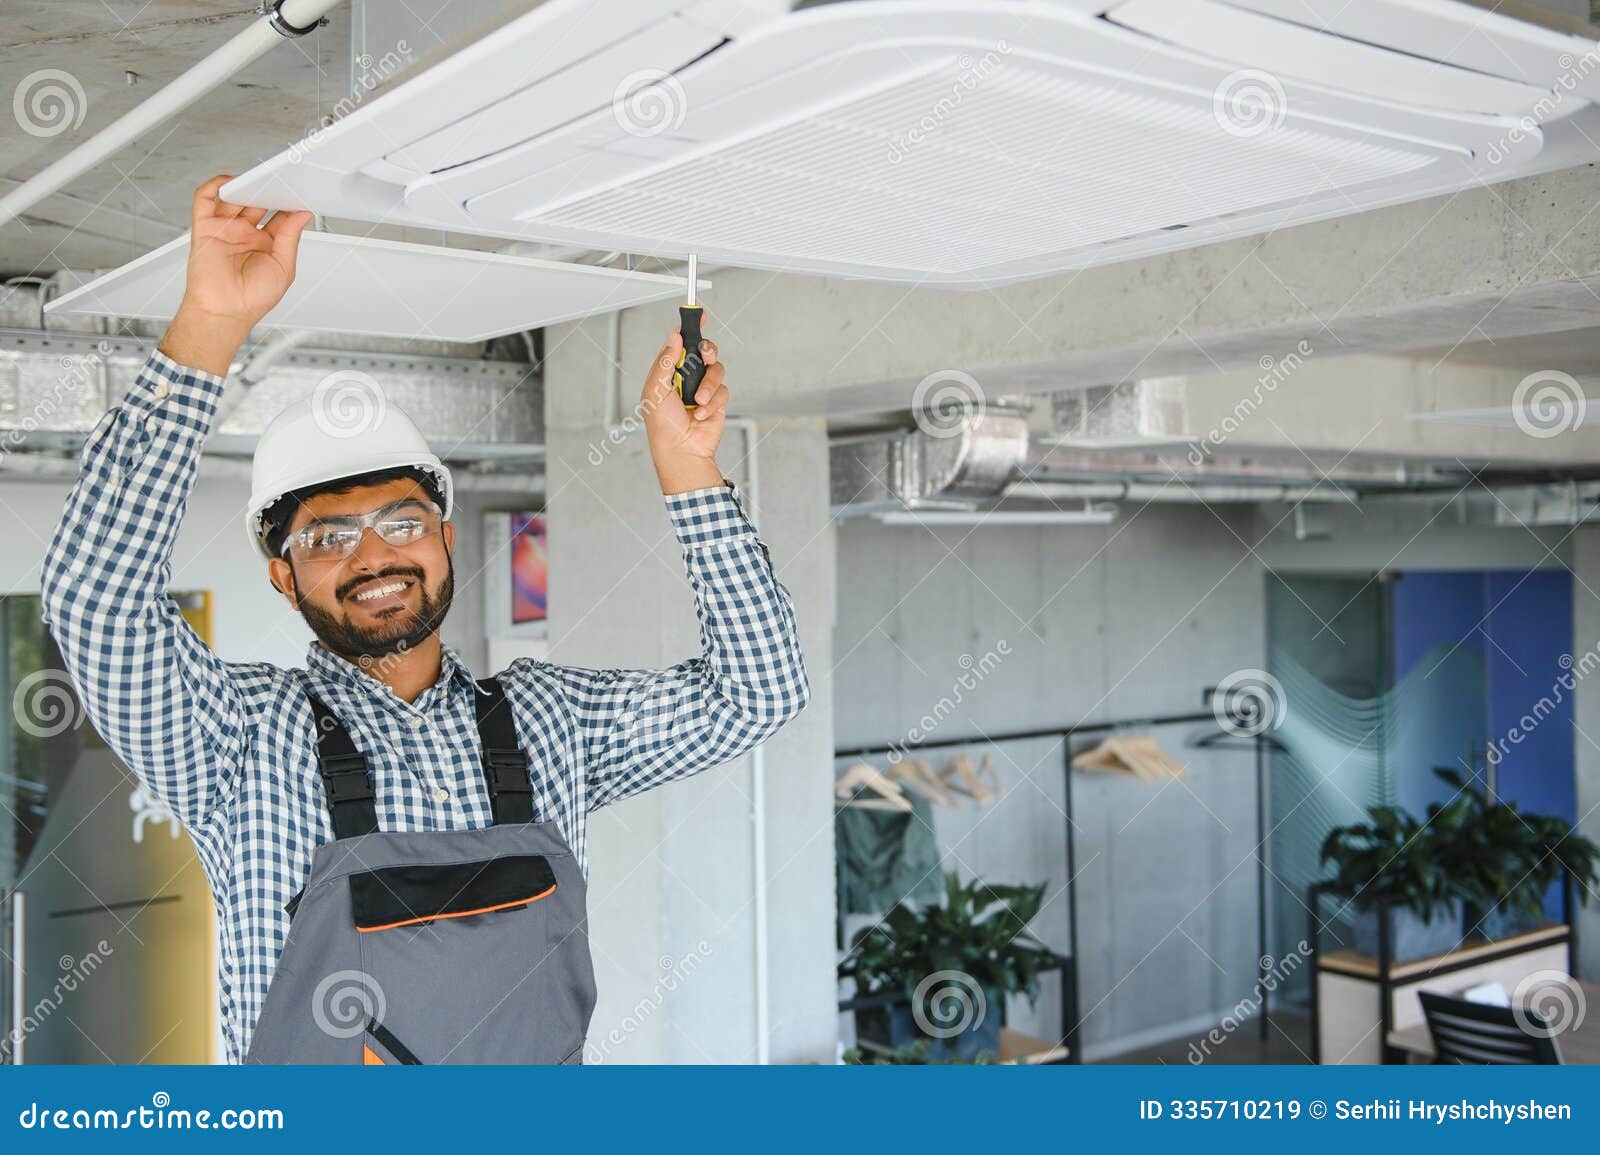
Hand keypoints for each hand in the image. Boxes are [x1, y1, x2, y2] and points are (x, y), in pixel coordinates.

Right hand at [157, 175, 311, 376]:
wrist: (225, 312)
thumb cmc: (253, 298)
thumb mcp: (284, 266)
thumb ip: (290, 237)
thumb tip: (302, 214)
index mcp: (267, 244)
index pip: (279, 215)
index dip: (289, 203)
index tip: (301, 192)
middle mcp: (246, 235)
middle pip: (258, 201)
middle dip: (270, 189)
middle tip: (282, 179)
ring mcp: (226, 229)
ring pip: (234, 197)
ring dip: (246, 185)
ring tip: (260, 178)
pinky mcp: (206, 227)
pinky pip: (205, 199)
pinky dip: (215, 186)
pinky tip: (230, 182)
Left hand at [641, 326, 729, 493]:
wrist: (681, 451)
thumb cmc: (662, 426)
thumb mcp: (655, 390)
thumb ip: (665, 361)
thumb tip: (673, 336)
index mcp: (668, 370)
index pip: (680, 342)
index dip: (689, 327)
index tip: (699, 315)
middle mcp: (686, 376)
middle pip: (704, 350)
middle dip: (708, 351)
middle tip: (707, 357)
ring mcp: (702, 388)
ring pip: (717, 370)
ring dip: (708, 386)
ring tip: (698, 401)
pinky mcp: (716, 401)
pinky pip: (723, 391)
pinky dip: (713, 402)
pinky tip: (701, 414)